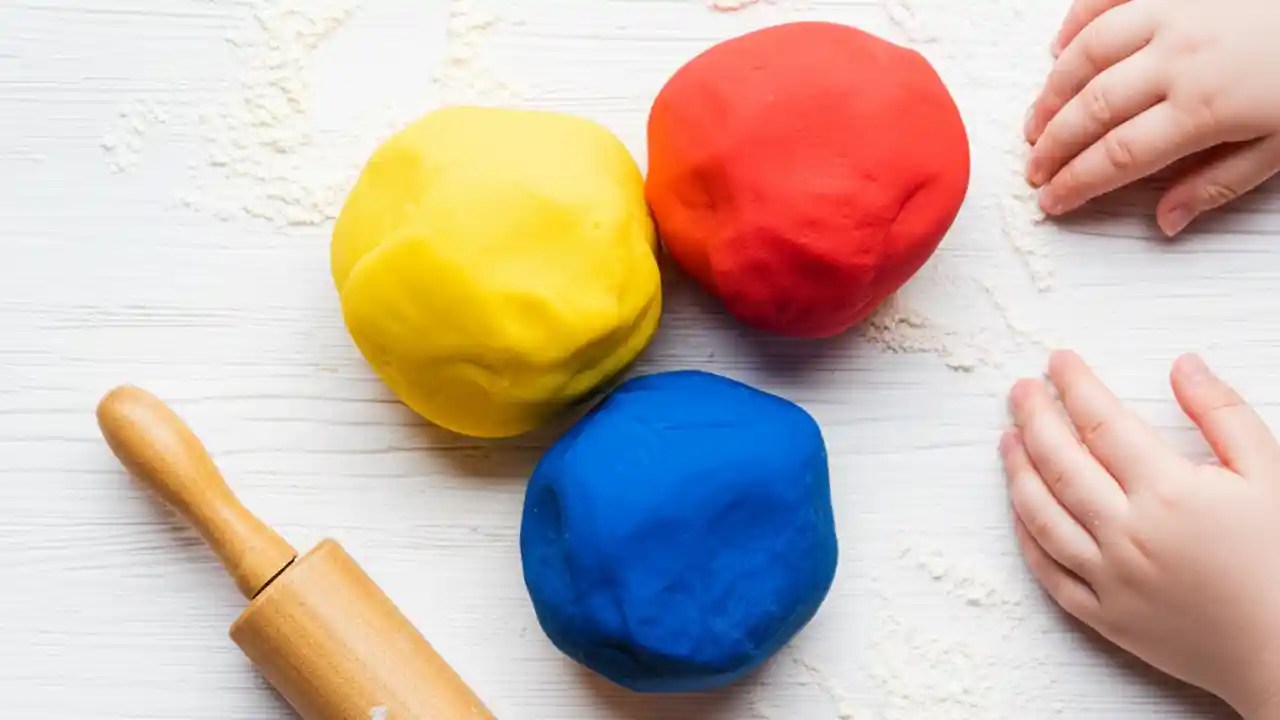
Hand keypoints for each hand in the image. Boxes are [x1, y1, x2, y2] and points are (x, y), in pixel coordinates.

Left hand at [1002, 350, 1279, 717]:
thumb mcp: (1269, 473)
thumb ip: (1222, 413)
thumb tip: (1182, 365)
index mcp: (1168, 492)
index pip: (1102, 422)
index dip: (1074, 386)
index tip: (1057, 362)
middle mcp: (1127, 533)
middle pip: (1059, 462)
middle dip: (1034, 418)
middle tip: (1019, 390)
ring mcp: (1110, 578)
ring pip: (1042, 515)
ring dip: (1018, 472)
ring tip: (1008, 439)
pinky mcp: (1106, 617)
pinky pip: (1048, 572)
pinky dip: (1027, 537)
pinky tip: (1019, 511)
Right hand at [1024, 0, 1279, 234]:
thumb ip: (1219, 182)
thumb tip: (1165, 220)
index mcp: (1203, 108)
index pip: (1117, 157)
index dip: (1076, 183)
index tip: (1053, 201)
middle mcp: (1177, 58)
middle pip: (1091, 110)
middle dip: (1052, 146)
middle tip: (1034, 170)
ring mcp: (1173, 12)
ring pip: (1087, 54)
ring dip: (1052, 92)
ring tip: (1035, 121)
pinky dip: (1076, 22)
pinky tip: (1060, 46)